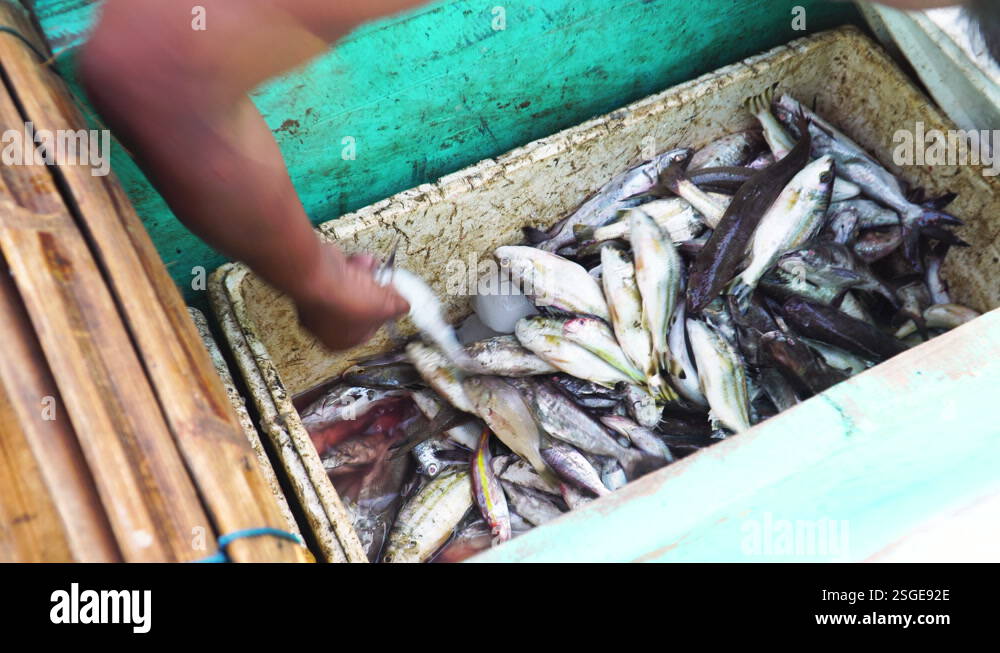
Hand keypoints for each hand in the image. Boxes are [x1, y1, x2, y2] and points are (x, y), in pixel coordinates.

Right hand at [293, 244, 409, 350]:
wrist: (319, 274)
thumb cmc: (344, 299)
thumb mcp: (385, 308)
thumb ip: (398, 308)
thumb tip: (403, 305)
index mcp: (340, 341)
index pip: (370, 330)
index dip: (384, 313)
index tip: (394, 300)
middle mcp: (325, 324)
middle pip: (361, 307)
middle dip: (375, 291)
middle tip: (385, 283)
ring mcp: (319, 301)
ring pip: (351, 288)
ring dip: (366, 275)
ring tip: (372, 269)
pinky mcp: (317, 280)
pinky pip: (341, 274)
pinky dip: (353, 266)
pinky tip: (361, 262)